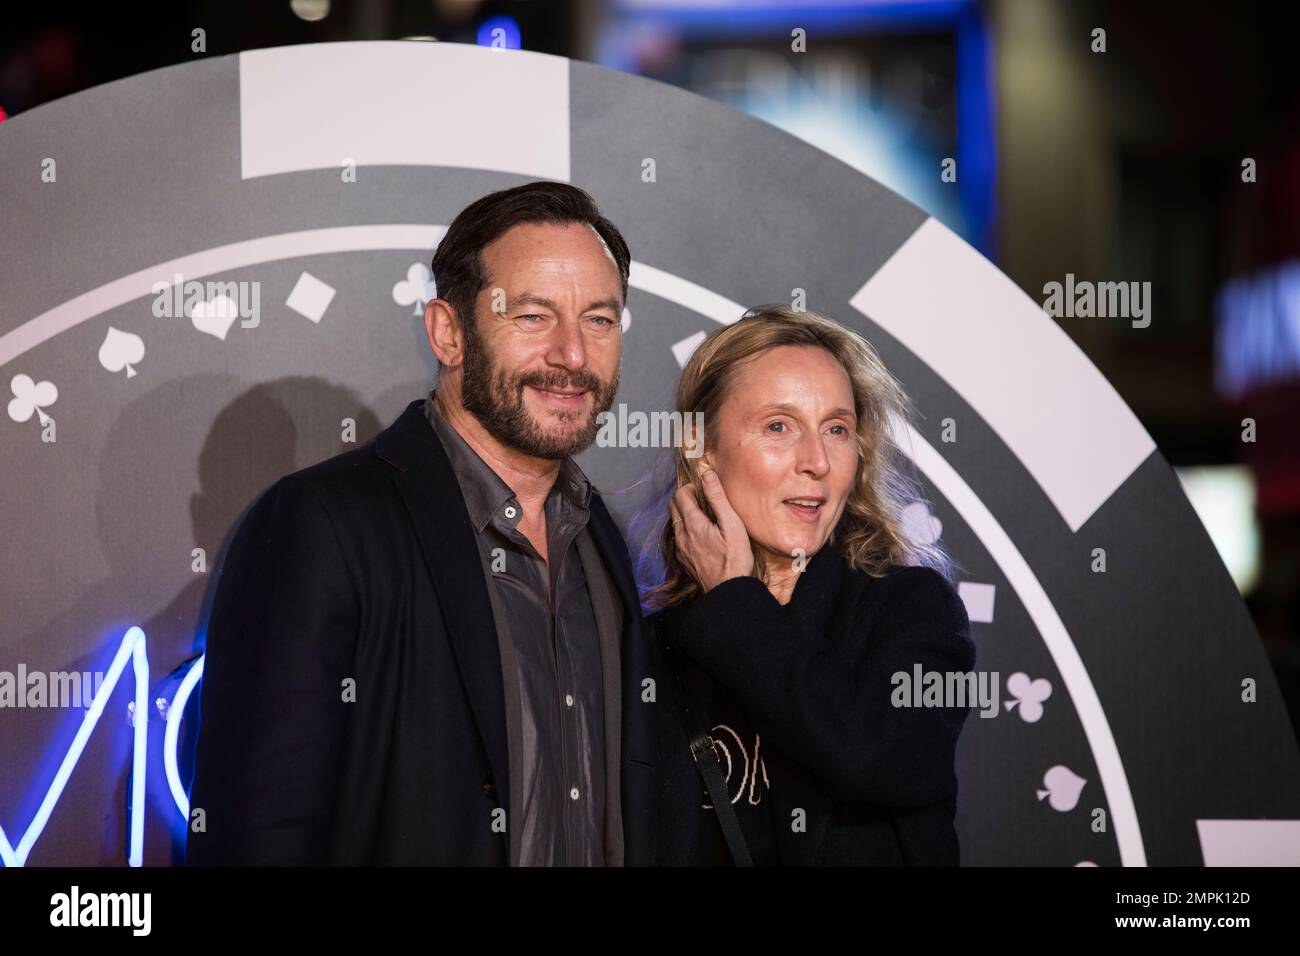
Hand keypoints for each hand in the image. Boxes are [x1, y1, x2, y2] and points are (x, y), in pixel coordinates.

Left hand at [670, 465, 753, 591]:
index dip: (691, 488)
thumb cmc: (735, 558)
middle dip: (684, 498)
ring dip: (685, 514)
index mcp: (692, 523)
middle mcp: (681, 535)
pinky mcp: (683, 560)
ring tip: (704, 517)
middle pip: (673, 507)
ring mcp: (680, 549)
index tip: (704, 490)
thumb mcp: (732, 524)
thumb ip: (717, 498)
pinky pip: (679, 538)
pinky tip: (701, 536)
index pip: (680, 495)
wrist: (729, 591)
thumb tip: (707, 475)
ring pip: (675, 523)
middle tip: (703, 500)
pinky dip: (686, 530)